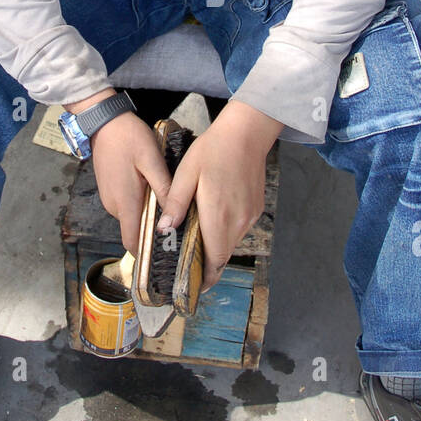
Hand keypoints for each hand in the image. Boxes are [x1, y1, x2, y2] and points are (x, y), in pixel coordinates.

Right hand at [90, 111, 172, 256]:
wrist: (104, 122)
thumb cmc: (129, 139)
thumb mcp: (152, 160)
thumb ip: (163, 189)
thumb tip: (174, 216)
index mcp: (125, 202)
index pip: (132, 242)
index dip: (146, 253)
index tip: (166, 252)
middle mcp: (114, 206)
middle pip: (134, 231)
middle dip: (152, 230)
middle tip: (176, 221)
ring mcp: (109, 199)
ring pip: (131, 218)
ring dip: (146, 215)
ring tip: (165, 202)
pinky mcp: (109, 191)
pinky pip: (126, 206)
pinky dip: (139, 204)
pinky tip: (151, 190)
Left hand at [157, 102, 282, 290]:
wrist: (246, 134)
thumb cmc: (213, 151)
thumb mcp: (186, 174)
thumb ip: (175, 204)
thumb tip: (164, 228)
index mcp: (218, 216)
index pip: (214, 260)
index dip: (205, 277)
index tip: (193, 286)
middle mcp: (238, 221)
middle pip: (222, 255)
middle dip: (207, 264)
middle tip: (189, 266)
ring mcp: (250, 216)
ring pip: (231, 243)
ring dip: (216, 247)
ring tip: (197, 242)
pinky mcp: (256, 208)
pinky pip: (239, 229)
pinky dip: (226, 232)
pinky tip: (213, 221)